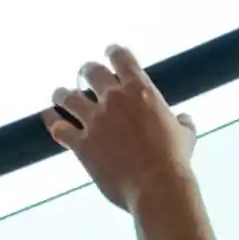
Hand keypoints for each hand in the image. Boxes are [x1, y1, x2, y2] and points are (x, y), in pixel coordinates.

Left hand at [41, 45, 196, 212]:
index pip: (121, 58)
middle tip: (85, 75)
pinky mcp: (82, 144)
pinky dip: (53, 123)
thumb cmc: (175, 161)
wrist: (157, 186)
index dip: (114, 52)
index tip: (110, 53)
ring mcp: (95, 121)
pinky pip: (58, 128)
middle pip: (90, 71)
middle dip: (87, 71)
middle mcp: (114, 100)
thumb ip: (182, 123)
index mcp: (141, 92)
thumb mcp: (186, 136)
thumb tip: (184, 120)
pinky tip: (52, 122)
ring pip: (67, 96)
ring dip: (62, 94)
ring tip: (60, 95)